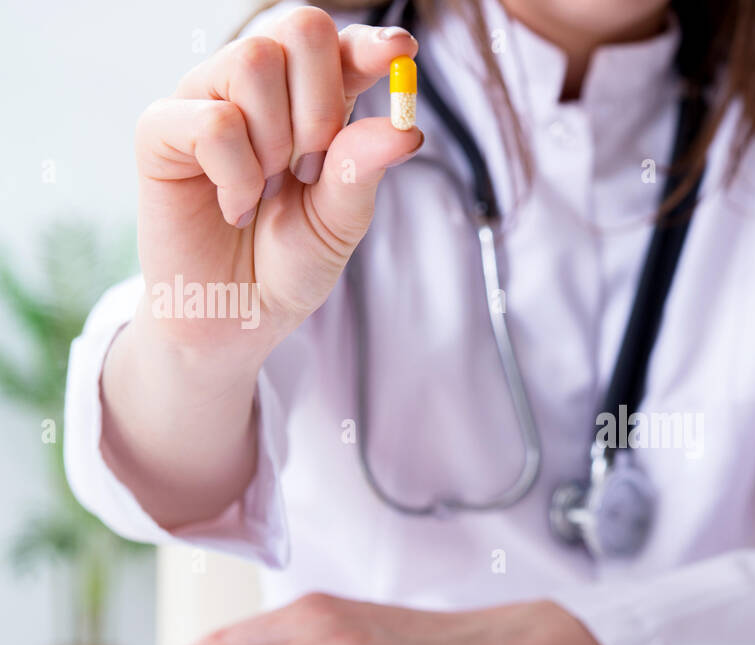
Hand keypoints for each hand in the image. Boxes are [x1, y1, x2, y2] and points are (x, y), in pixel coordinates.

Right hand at [135, 8, 423, 359]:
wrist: (235, 316)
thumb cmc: (288, 263)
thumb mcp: (340, 222)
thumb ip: (363, 169)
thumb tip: (405, 129)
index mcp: (311, 100)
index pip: (343, 45)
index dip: (371, 42)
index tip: (400, 51)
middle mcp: (259, 86)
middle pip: (300, 28)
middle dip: (322, 103)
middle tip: (312, 169)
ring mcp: (206, 99)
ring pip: (253, 60)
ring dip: (276, 139)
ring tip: (268, 190)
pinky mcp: (160, 129)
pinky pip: (213, 120)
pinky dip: (238, 174)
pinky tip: (235, 207)